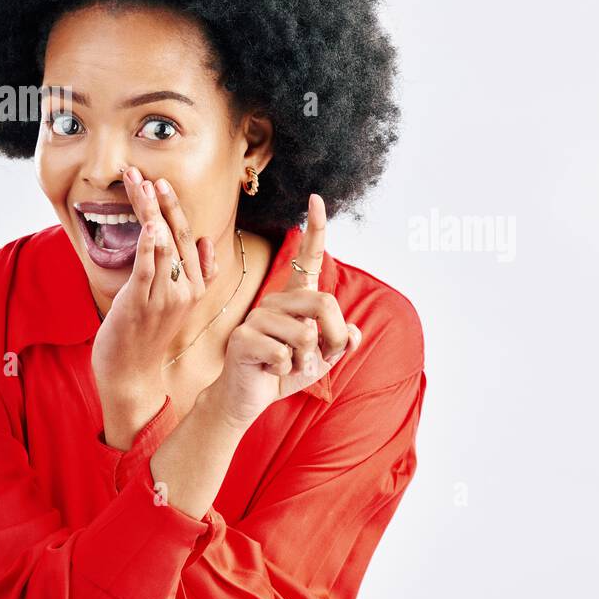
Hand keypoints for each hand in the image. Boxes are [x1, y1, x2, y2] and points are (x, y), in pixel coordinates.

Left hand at [91, 167, 216, 436]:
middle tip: (149, 174)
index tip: (162, 184)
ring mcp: (164, 297)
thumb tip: (204, 241)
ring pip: (161, 244)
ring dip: (148, 211)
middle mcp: (185, 290)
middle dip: (163, 202)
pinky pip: (148, 268)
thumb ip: (195, 272)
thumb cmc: (147, 336)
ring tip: (135, 183)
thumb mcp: (177, 303)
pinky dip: (148, 244)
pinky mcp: (141, 304)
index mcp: (196, 286)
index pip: (189, 238)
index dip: (176, 209)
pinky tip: (147, 224)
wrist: (131, 374)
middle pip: (177, 236)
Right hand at [202, 194, 361, 425]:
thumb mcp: (321, 360)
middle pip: (323, 302)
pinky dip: (287, 370)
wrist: (247, 399)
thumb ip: (340, 344)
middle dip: (333, 336)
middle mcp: (275, 301)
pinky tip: (270, 371)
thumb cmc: (282, 373)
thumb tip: (354, 332)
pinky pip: (285, 354)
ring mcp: (257, 317)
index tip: (316, 199)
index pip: (307, 259)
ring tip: (289, 366)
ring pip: (305, 333)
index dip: (315, 230)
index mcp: (294, 299)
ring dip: (308, 360)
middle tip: (322, 356)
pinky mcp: (244, 338)